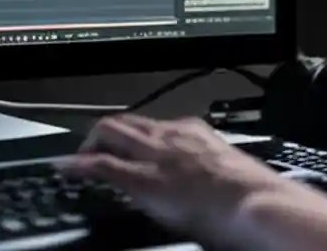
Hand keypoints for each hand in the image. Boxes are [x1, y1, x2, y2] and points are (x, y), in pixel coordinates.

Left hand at [61, 115, 291, 247]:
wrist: (261, 205)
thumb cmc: (256, 197)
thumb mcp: (228, 172)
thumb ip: (208, 169)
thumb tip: (205, 184)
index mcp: (195, 133)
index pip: (154, 125)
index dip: (134, 134)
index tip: (126, 144)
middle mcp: (172, 135)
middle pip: (126, 122)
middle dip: (103, 132)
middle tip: (91, 148)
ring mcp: (156, 155)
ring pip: (110, 132)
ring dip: (90, 143)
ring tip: (77, 157)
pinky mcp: (145, 180)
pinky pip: (103, 165)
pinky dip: (79, 165)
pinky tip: (65, 168)